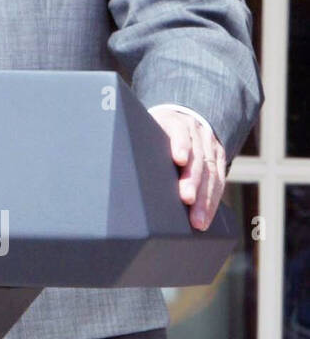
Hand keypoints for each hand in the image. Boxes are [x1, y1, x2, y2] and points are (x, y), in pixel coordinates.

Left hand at [148, 105, 226, 231]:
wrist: (182, 118)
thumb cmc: (155, 131)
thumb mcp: (147, 127)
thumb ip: (138, 141)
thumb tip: (119, 165)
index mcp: (176, 123)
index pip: (180, 132)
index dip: (180, 145)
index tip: (178, 159)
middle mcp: (196, 133)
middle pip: (197, 158)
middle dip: (193, 180)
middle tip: (187, 199)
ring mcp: (210, 146)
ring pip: (211, 173)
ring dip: (205, 199)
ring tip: (198, 220)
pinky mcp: (219, 158)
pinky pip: (219, 181)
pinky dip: (212, 202)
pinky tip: (206, 218)